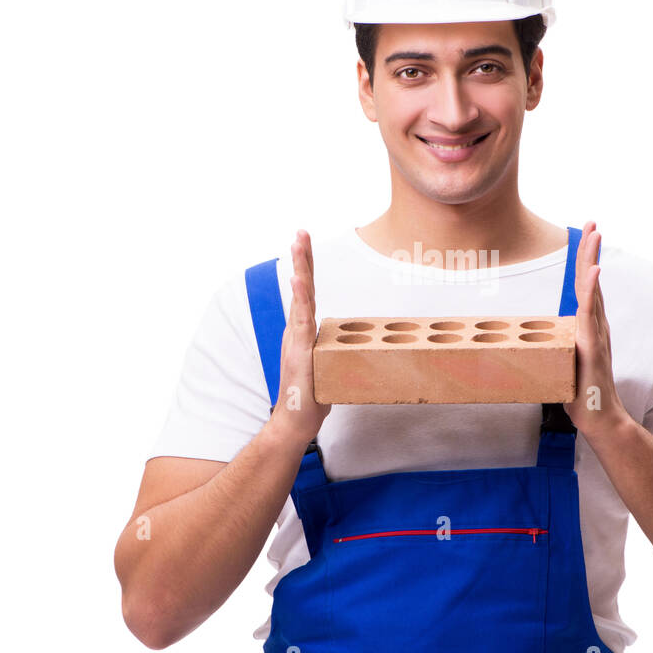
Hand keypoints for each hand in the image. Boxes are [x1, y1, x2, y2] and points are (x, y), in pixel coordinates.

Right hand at [269, 230, 331, 444]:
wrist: (295, 420)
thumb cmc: (313, 396)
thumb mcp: (330, 367)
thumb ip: (337, 352)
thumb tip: (357, 348)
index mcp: (303, 330)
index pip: (307, 292)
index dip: (307, 268)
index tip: (305, 244)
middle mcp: (297, 329)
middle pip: (301, 286)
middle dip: (301, 257)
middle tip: (300, 232)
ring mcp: (296, 337)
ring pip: (300, 296)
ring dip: (299, 268)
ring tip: (297, 243)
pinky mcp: (298, 349)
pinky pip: (300, 319)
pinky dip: (299, 298)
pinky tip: (298, 280)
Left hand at [563, 221, 627, 439]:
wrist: (599, 418)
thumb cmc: (580, 393)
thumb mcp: (563, 362)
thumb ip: (557, 346)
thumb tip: (539, 339)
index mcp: (589, 327)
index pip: (587, 287)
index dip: (586, 261)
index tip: (587, 236)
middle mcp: (596, 325)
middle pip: (592, 280)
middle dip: (591, 250)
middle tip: (593, 222)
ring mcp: (596, 334)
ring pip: (593, 290)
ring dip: (593, 260)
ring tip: (595, 235)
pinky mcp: (593, 346)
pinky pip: (591, 314)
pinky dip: (593, 290)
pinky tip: (594, 272)